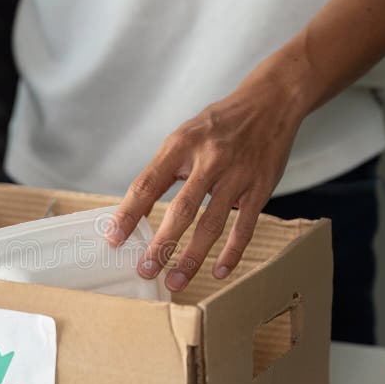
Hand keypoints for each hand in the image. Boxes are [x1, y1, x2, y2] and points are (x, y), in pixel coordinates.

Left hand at [106, 77, 305, 291]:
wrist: (270, 102)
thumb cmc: (218, 124)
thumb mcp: (183, 136)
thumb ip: (162, 171)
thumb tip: (135, 209)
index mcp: (181, 145)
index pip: (148, 184)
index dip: (129, 214)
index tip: (114, 239)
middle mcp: (209, 160)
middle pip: (181, 210)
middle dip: (161, 245)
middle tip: (145, 270)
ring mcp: (237, 175)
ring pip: (211, 224)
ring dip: (191, 257)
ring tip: (174, 281)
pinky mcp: (260, 188)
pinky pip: (244, 227)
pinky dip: (231, 253)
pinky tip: (218, 272)